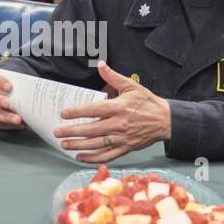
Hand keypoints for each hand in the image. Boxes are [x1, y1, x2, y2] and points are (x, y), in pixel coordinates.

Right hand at [0, 69, 23, 130]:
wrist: (8, 97)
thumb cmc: (12, 88)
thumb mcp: (15, 83)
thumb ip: (20, 84)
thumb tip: (35, 88)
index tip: (10, 87)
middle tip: (9, 104)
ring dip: (4, 117)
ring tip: (18, 119)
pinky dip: (6, 125)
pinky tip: (17, 125)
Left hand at [53, 62, 170, 162]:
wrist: (165, 120)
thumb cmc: (148, 102)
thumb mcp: (132, 86)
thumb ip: (113, 77)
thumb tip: (100, 65)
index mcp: (119, 107)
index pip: (94, 110)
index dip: (77, 112)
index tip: (63, 113)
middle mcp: (119, 124)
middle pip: (91, 130)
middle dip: (72, 132)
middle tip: (57, 132)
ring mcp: (122, 138)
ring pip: (96, 144)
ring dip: (78, 145)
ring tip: (64, 144)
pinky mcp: (126, 148)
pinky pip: (106, 156)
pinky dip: (92, 158)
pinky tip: (80, 157)